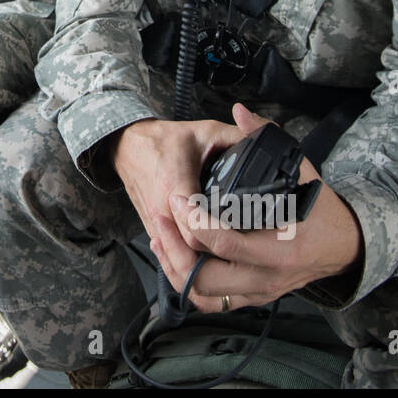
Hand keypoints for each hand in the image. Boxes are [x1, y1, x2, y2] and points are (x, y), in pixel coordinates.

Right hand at [112, 113, 249, 274]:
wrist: (128, 146)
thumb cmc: (162, 141)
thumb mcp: (206, 131)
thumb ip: (241, 137)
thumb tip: (270, 144)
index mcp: (174, 186)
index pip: (197, 229)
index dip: (220, 237)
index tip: (243, 235)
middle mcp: (162, 212)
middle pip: (190, 253)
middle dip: (219, 259)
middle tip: (248, 257)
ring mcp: (155, 225)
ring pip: (179, 262)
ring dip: (204, 266)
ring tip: (234, 265)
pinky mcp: (153, 231)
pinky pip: (172, 257)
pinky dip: (190, 262)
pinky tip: (213, 261)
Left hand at [151, 103, 363, 311]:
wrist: (345, 247)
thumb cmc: (322, 209)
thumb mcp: (301, 169)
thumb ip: (267, 140)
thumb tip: (240, 111)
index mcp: (282, 248)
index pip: (226, 243)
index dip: (194, 221)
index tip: (176, 199)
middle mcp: (268, 277)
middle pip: (207, 277)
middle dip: (177, 249)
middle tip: (160, 218)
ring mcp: (259, 291)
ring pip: (204, 294)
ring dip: (175, 268)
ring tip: (160, 237)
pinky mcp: (251, 298)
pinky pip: (211, 302)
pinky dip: (187, 283)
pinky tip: (173, 257)